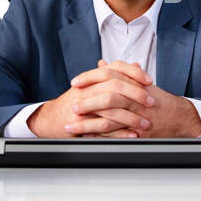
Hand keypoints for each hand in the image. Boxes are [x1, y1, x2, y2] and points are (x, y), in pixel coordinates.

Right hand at [28, 59, 157, 137]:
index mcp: (91, 79)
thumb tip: (136, 65)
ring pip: (111, 109)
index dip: (134, 73)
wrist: (49, 119)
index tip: (149, 81)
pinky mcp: (80, 124)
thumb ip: (114, 76)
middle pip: (115, 86)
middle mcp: (87, 90)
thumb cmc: (74, 102)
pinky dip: (120, 133)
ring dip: (131, 117)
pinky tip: (132, 134)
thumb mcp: (93, 85)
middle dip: (136, 94)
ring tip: (144, 123)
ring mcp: (82, 107)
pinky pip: (103, 129)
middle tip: (151, 102)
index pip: (115, 68)